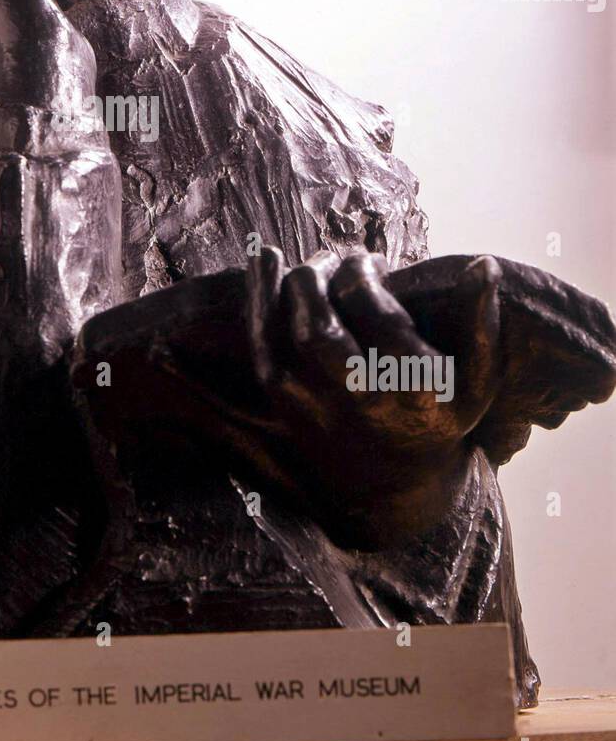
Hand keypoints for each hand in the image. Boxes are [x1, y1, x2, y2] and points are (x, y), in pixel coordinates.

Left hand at [245, 247, 500, 545]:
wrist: (399, 486)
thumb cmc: (441, 414)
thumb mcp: (477, 379)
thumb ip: (481, 321)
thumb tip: (482, 264)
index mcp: (412, 387)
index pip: (374, 312)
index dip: (364, 273)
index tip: (370, 260)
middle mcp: (361, 399)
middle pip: (320, 327)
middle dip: (319, 277)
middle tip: (331, 260)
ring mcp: (319, 409)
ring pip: (284, 338)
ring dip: (279, 284)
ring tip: (282, 254)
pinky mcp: (288, 410)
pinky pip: (262, 351)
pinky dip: (258, 306)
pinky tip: (262, 266)